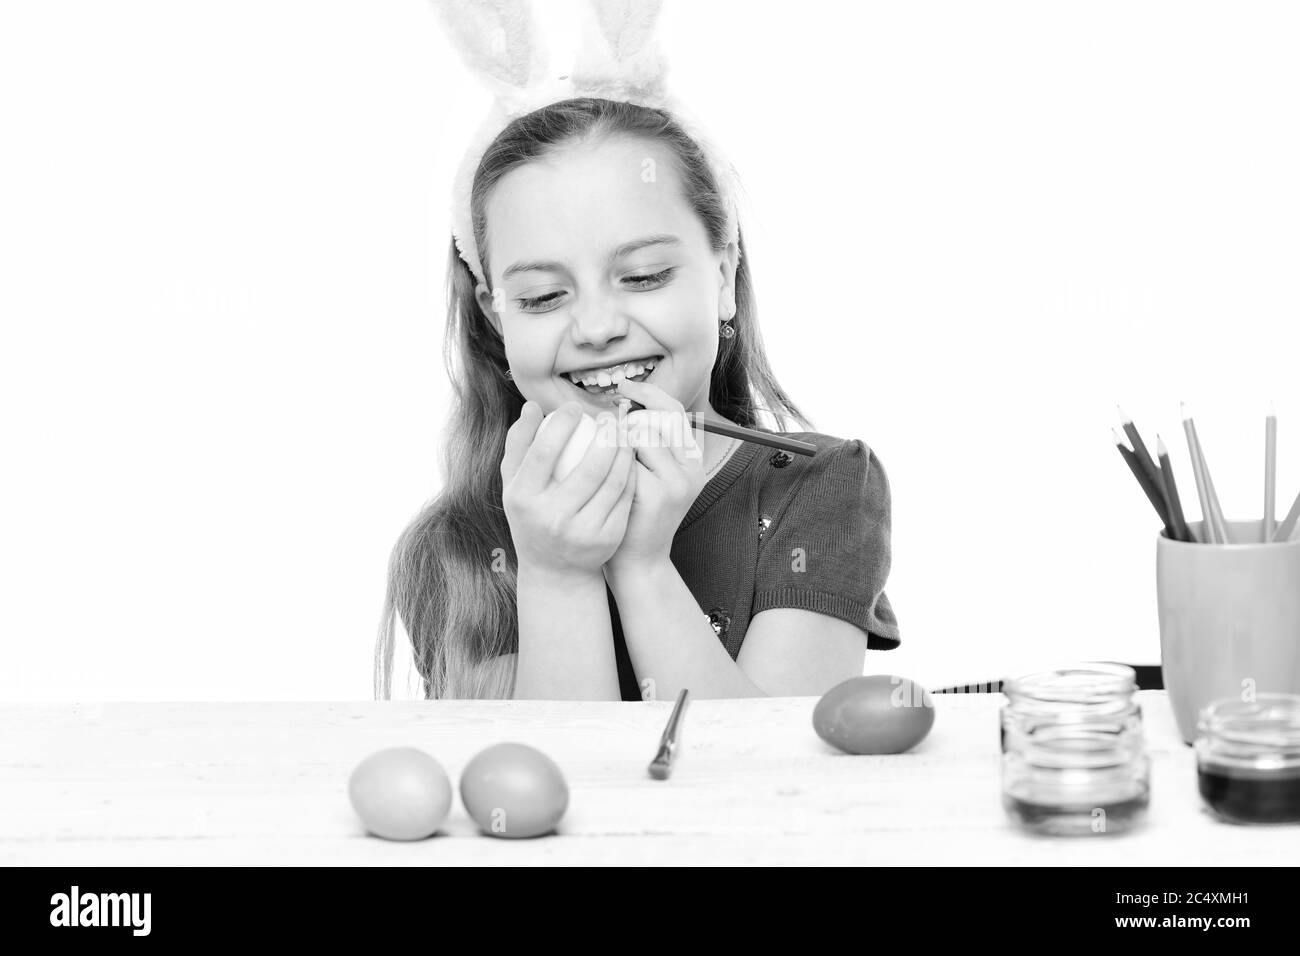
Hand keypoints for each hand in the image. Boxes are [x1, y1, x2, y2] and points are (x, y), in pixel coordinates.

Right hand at [501, 400, 636, 575]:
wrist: (555, 571)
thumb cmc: (531, 516)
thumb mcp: (513, 485)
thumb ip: (518, 444)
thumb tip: (533, 406)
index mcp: (524, 500)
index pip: (544, 453)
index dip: (562, 425)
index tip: (576, 408)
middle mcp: (553, 518)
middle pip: (588, 467)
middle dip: (605, 435)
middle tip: (610, 417)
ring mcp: (583, 531)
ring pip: (613, 481)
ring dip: (624, 450)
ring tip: (624, 432)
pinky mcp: (607, 539)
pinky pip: (625, 496)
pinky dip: (630, 473)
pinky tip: (632, 457)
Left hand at [604, 376, 705, 572]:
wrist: (635, 563)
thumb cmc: (632, 514)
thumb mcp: (647, 477)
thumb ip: (644, 446)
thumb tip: (622, 403)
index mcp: (691, 461)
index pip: (673, 411)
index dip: (649, 393)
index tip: (624, 387)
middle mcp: (691, 470)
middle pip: (660, 417)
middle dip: (630, 417)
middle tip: (609, 431)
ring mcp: (677, 483)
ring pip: (643, 433)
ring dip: (619, 437)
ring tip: (606, 456)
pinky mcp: (657, 495)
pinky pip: (628, 457)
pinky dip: (612, 458)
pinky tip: (601, 471)